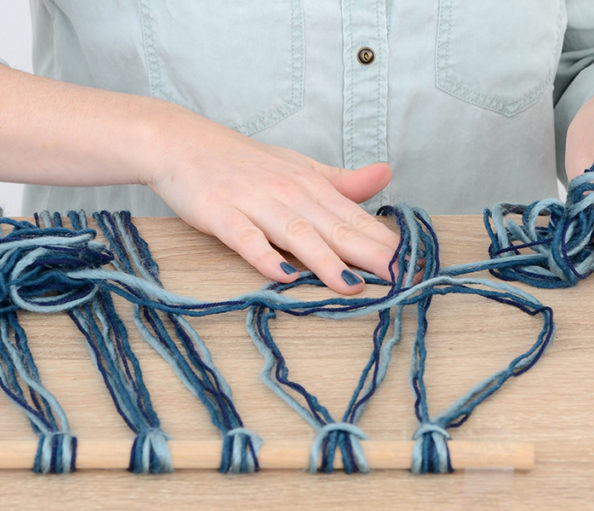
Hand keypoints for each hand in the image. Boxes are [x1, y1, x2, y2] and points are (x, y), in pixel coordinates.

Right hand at [143, 109, 399, 293]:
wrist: (180, 142)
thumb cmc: (241, 161)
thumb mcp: (296, 167)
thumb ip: (339, 181)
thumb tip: (385, 174)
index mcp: (309, 183)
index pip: (354, 216)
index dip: (383, 241)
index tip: (413, 263)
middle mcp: (288, 192)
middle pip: (334, 227)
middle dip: (369, 254)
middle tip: (400, 278)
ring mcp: (254, 202)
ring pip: (296, 234)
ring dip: (324, 260)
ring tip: (350, 285)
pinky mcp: (221, 214)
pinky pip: (245, 238)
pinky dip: (263, 256)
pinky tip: (283, 276)